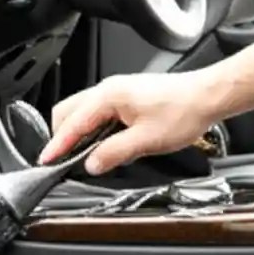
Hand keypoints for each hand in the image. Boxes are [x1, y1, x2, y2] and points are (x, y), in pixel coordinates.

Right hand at [39, 71, 225, 173]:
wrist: (208, 96)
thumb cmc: (184, 111)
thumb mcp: (146, 140)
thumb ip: (114, 153)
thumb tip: (92, 164)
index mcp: (108, 96)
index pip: (72, 124)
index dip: (57, 145)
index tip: (46, 161)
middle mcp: (108, 90)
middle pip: (68, 112)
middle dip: (61, 136)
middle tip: (61, 160)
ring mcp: (117, 91)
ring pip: (81, 111)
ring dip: (77, 132)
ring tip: (80, 155)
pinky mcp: (126, 96)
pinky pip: (97, 111)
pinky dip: (91, 127)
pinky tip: (101, 142)